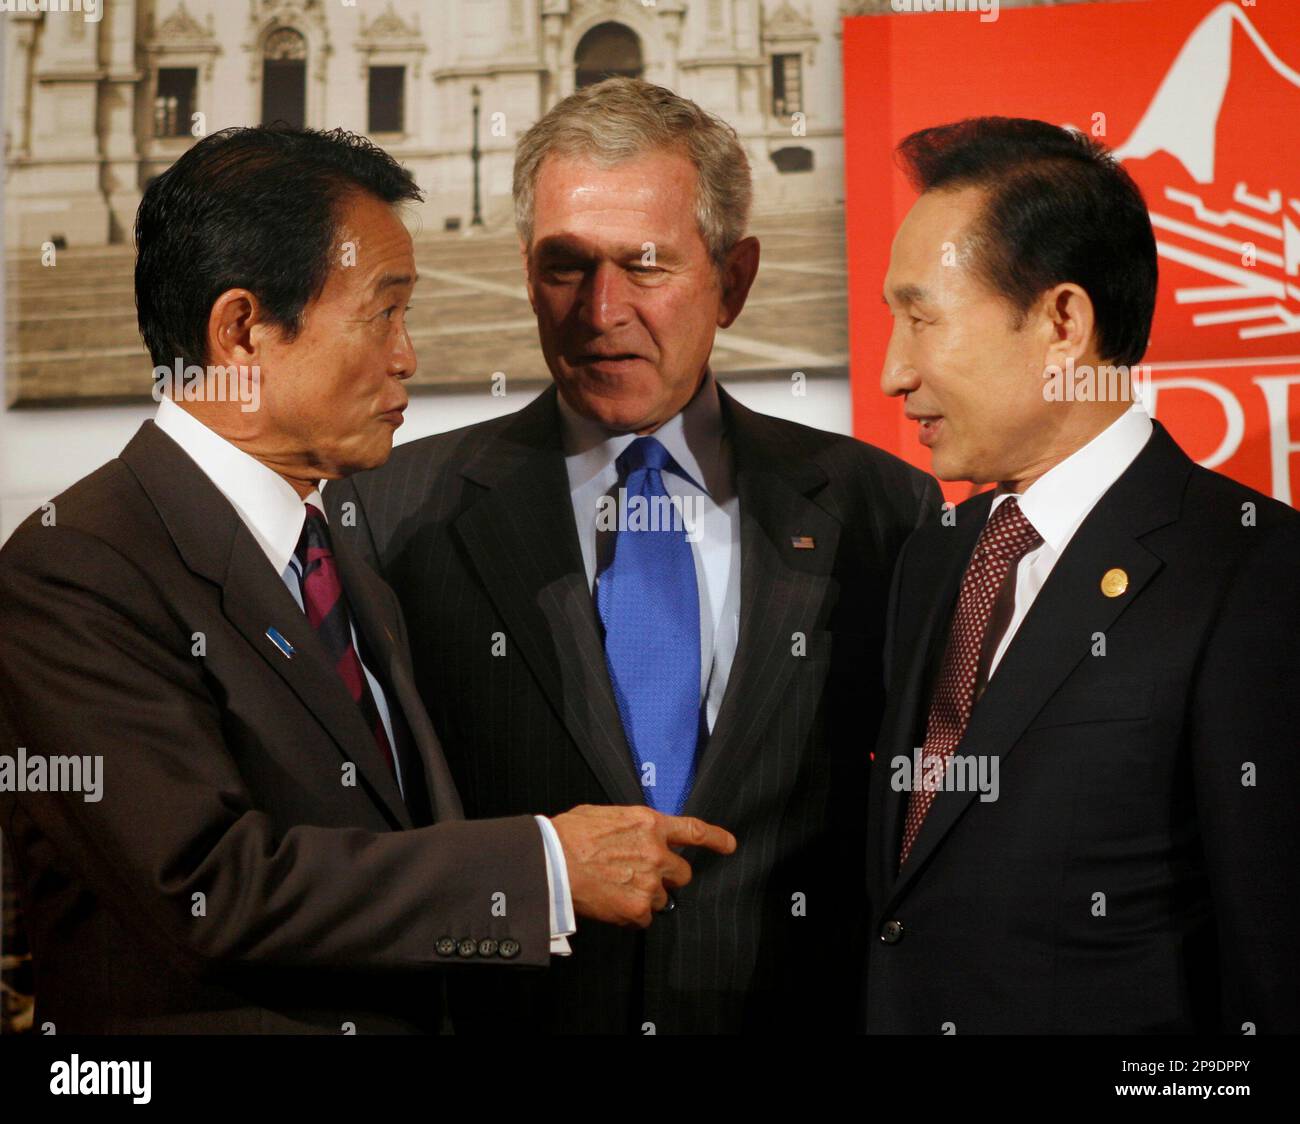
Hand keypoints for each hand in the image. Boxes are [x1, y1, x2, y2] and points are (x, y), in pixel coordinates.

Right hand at [550, 804, 736, 927]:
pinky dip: (632, 915)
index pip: (694, 831)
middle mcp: (656, 852)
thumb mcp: (607, 815)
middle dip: (668, 876)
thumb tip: (635, 834)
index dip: (715, 838)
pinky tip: (612, 904)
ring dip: (647, 895)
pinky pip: (645, 917)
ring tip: (617, 888)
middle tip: (643, 876)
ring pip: (663, 897)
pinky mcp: (637, 908)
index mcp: (649, 824)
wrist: (549, 862)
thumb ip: (632, 826)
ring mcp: (649, 881)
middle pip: (683, 872)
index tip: (729, 844)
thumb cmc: (569, 835)